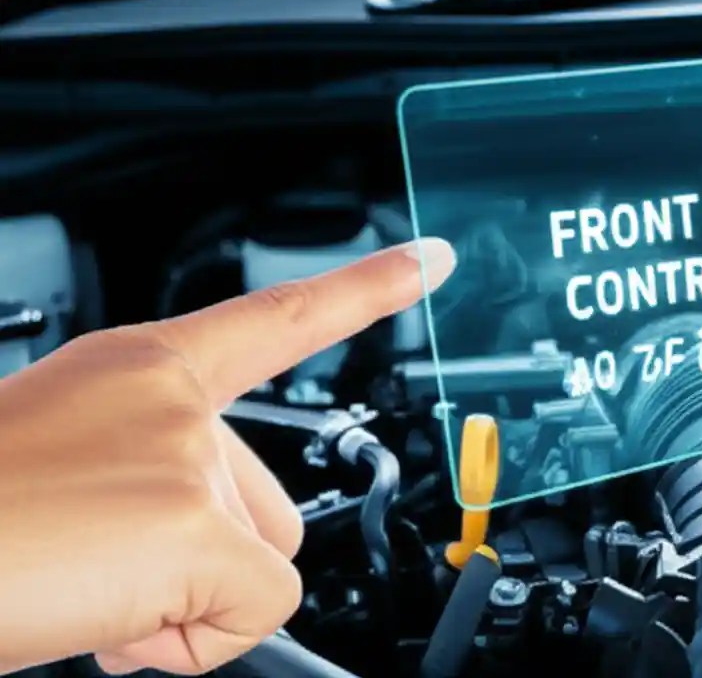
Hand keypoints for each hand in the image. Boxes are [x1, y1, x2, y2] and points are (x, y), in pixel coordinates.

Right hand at [0, 237, 454, 674]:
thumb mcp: (71, 473)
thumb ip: (157, 483)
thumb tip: (207, 558)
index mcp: (139, 369)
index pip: (277, 317)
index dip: (366, 288)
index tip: (433, 259)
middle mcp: (172, 400)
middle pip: (273, 505)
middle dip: (205, 561)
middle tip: (94, 563)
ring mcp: (186, 460)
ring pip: (262, 564)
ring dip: (186, 604)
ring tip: (83, 588)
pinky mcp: (194, 527)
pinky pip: (257, 613)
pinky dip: (192, 645)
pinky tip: (108, 621)